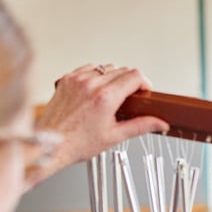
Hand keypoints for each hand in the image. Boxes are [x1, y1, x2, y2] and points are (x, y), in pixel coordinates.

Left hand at [36, 65, 168, 177]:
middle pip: (122, 69)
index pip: (135, 75)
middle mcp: (91, 83)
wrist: (50, 144)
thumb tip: (160, 124)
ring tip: (110, 97)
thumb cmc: (78, 144)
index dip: (144, 83)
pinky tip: (95, 92)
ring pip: (106, 67)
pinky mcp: (67, 79)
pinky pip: (88, 68)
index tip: (144, 93)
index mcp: (105, 97)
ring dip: (113, 78)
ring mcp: (77, 79)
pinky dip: (96, 76)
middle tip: (129, 99)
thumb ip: (140, 126)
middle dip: (130, 82)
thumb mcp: (114, 136)